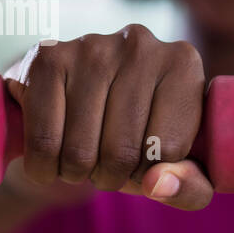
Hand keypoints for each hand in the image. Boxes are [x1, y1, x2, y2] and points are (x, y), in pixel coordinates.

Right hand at [2, 24, 214, 209]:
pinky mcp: (48, 57)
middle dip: (110, 177)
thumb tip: (158, 184)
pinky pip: (43, 140)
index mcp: (182, 64)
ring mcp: (91, 46)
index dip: (150, 174)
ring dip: (75, 174)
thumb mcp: (176, 167)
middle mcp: (140, 45)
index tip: (141, 164)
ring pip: (81, 151)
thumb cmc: (134, 135)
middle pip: (123, 151)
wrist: (71, 98)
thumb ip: (190, 187)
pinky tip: (49, 158)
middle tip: (105, 167)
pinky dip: (43, 167)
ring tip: (79, 160)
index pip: (169, 150)